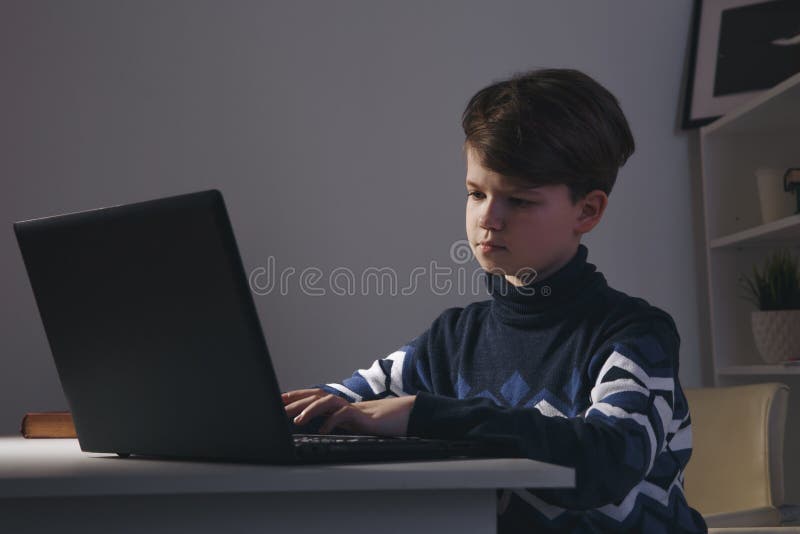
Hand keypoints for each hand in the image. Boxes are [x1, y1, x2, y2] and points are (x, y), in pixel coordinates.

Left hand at [281, 388, 416, 435]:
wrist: (395, 419)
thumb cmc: (369, 422)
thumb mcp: (345, 423)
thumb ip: (331, 421)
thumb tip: (312, 426)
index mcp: (335, 403)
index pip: (311, 396)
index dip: (294, 396)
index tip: (278, 399)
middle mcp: (340, 402)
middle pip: (313, 397)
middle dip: (295, 402)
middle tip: (279, 408)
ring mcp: (349, 406)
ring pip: (325, 402)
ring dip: (310, 410)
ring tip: (297, 420)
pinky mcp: (358, 414)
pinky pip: (342, 416)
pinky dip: (331, 423)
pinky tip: (322, 430)